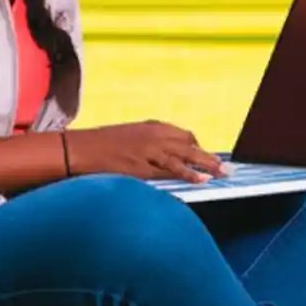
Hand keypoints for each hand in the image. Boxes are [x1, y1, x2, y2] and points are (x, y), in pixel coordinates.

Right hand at [63, 120, 229, 182]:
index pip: (184, 136)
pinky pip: (170, 170)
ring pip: (185, 156)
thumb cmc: (101, 146)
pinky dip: (187, 174)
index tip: (207, 160)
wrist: (78, 149)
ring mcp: (148, 150)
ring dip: (207, 165)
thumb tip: (164, 157)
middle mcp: (154, 135)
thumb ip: (149, 144)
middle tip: (227, 168)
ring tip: (224, 174)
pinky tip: (201, 179)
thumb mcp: (130, 138)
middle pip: (190, 144)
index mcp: (152, 126)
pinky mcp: (142, 166)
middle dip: (209, 157)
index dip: (197, 148)